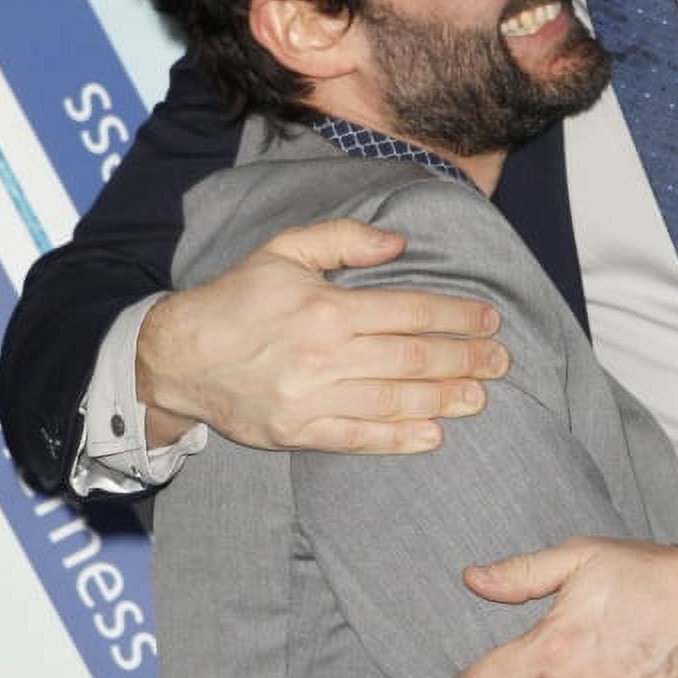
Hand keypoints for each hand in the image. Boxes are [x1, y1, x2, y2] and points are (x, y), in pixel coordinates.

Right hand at [137, 218, 509, 451]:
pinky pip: (359, 437)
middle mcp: (324, 354)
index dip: (456, 315)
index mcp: (325, 305)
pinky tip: (434, 434)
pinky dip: (399, 438)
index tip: (489, 319)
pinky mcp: (299, 431)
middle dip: (465, 358)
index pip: (409, 310)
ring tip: (481, 396)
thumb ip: (344, 239)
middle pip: (412, 357)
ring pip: (394, 399)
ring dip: (445, 399)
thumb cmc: (236, 298)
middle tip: (501, 360)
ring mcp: (312, 398)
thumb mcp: (283, 250)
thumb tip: (400, 245)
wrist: (177, 356)